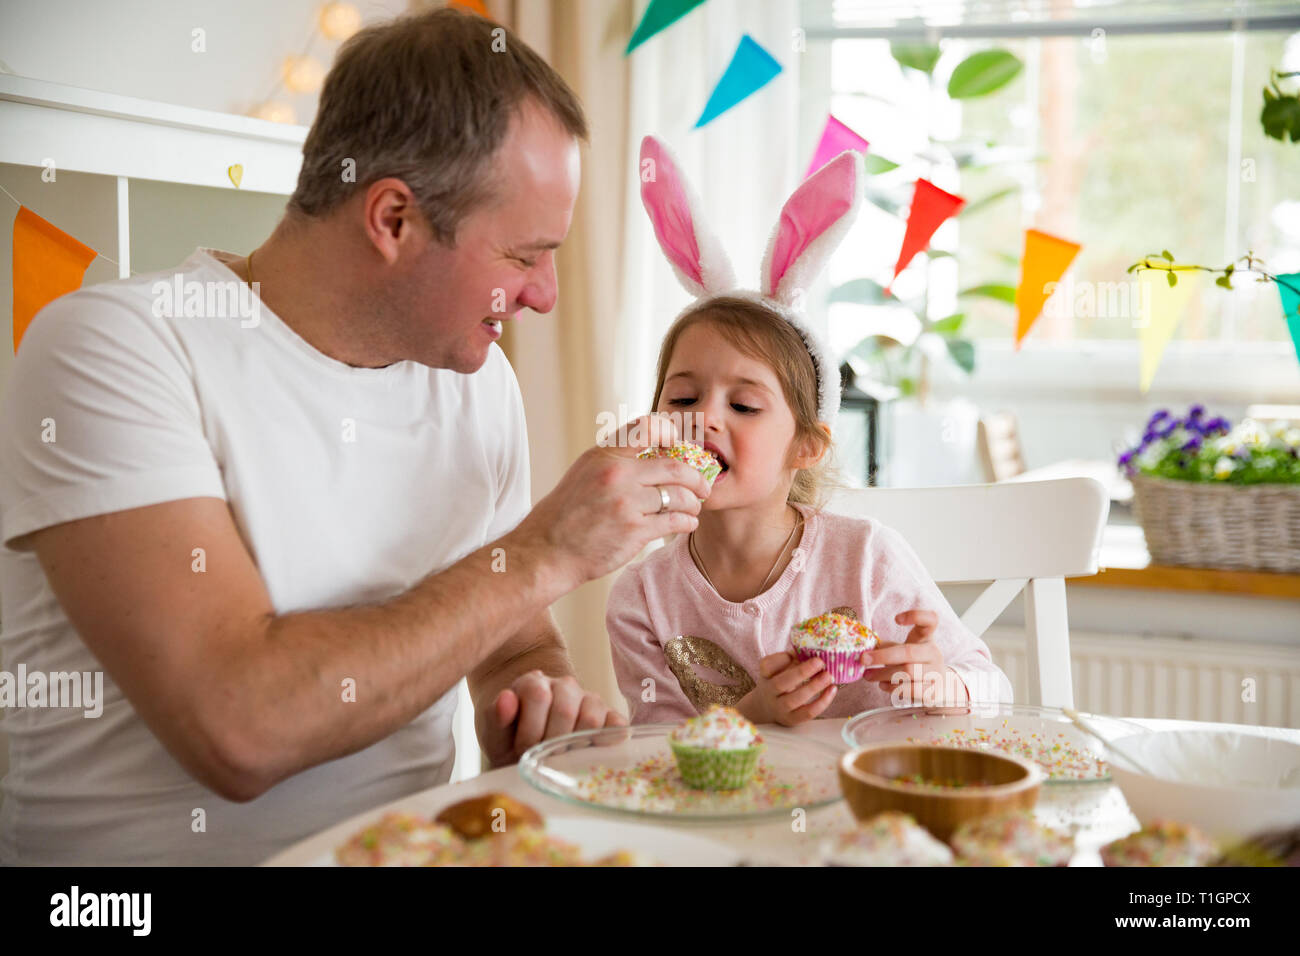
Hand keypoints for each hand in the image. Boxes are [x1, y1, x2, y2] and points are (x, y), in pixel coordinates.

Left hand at [477, 670, 626, 767]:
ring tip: (563, 756)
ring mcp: (590, 700)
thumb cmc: (510, 742)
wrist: (530, 755)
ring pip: (592, 718)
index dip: (530, 729)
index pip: (538, 695)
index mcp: (534, 682)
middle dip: (552, 742)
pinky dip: (609, 740)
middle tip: (543, 757)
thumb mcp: (493, 734)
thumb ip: (495, 716)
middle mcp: (565, 686)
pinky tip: (593, 753)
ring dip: (576, 744)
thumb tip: (506, 698)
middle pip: (566, 709)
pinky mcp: (610, 717)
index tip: (523, 750)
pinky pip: (617, 725)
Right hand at [513, 413, 711, 590]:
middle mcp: (616, 474)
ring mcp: (626, 502)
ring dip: (693, 503)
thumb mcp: (583, 474)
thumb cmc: (564, 516)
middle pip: (675, 466)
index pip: (647, 427)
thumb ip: (614, 461)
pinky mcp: (634, 530)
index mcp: (603, 455)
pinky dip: (687, 522)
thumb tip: (651, 454)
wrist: (545, 551)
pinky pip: (674, 521)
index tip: (678, 444)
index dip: (670, 432)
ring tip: (694, 508)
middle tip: (702, 485)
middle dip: (695, 477)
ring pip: (678, 495)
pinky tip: (687, 524)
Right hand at [740, 652, 836, 725]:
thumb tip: (812, 649)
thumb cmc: (778, 681)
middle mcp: (769, 692)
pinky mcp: (791, 720)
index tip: (796, 653)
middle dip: (802, 672)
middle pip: (780, 683)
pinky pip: (807, 713)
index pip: (767, 666)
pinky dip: (822, 702)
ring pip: (794, 700)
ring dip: (814, 687)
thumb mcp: (779, 668)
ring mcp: (779, 708)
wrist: (766, 708)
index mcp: (766, 675)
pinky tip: (832, 690)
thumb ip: (792, 658)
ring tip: (828, 676)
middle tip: (820, 662)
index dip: (780, 659)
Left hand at [862, 610, 967, 706]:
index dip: (915, 616)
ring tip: (868, 675)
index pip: (930, 620)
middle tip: (863, 659)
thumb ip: (887, 647)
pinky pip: (909, 689)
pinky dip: (892, 687)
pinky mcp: (933, 692)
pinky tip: (883, 685)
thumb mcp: (903, 650)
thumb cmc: (913, 664)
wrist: (936, 688)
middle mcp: (934, 654)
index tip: (896, 619)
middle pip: (909, 652)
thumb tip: (865, 649)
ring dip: (883, 674)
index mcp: (927, 638)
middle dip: (882, 656)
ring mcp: (936, 673)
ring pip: (907, 672)